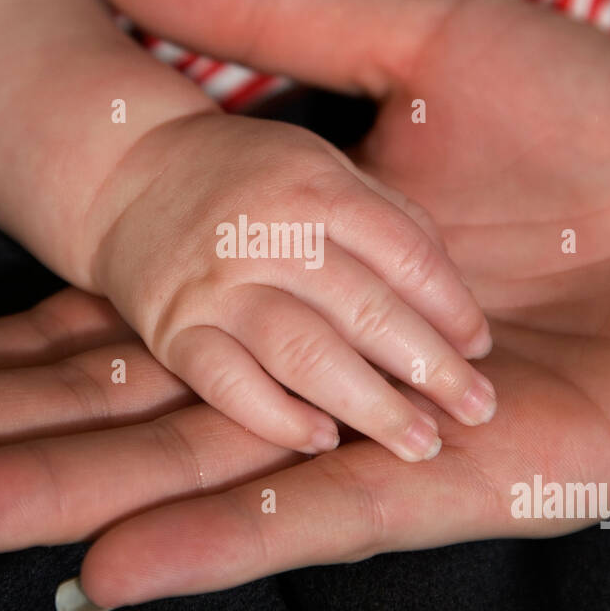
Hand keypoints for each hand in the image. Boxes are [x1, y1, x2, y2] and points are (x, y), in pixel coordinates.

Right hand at [84, 109, 493, 460]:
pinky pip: (226, 383)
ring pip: (303, 353)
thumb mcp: (323, 167)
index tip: (481, 351)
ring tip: (419, 443)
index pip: (405, 255)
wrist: (128, 174)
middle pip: (365, 311)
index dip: (452, 308)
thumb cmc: (249, 178)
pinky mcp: (172, 329)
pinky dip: (275, 417)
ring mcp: (216, 286)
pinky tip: (323, 441)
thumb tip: (457, 308)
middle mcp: (266, 234)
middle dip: (430, 368)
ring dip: (369, 405)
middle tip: (477, 411)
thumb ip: (392, 222)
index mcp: (314, 186)